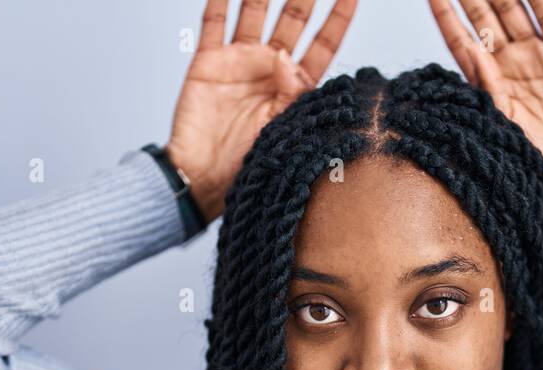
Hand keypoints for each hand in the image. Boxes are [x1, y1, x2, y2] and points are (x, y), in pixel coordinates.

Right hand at [165, 0, 358, 221]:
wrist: (205, 180)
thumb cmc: (249, 166)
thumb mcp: (284, 132)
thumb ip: (293, 95)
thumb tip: (287, 58)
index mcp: (295, 85)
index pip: (323, 43)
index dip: (337, 18)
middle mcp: (270, 66)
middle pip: (294, 18)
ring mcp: (240, 60)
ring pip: (256, 9)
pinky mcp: (210, 62)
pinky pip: (214, 22)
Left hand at [428, 0, 542, 192]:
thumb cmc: (538, 157)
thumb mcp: (504, 126)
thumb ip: (487, 90)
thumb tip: (474, 52)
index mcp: (490, 82)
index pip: (462, 42)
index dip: (447, 17)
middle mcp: (510, 62)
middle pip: (483, 19)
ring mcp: (537, 54)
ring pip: (512, 9)